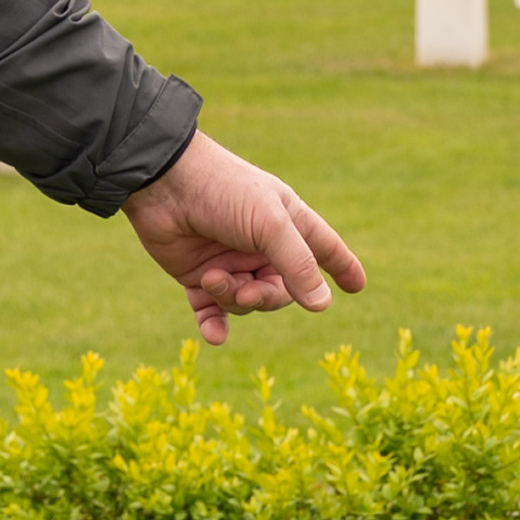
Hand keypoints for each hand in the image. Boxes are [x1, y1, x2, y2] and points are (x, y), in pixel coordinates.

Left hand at [121, 131, 365, 345]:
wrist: (161, 183)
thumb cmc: (223, 191)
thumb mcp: (269, 225)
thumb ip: (297, 264)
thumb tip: (323, 305)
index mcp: (287, 223)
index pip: (324, 249)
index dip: (342, 266)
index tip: (358, 285)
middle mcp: (261, 245)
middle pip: (283, 291)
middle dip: (267, 298)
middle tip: (249, 293)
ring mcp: (230, 262)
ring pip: (247, 302)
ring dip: (233, 298)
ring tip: (212, 278)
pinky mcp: (198, 276)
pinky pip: (213, 312)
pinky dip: (214, 325)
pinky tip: (213, 336)